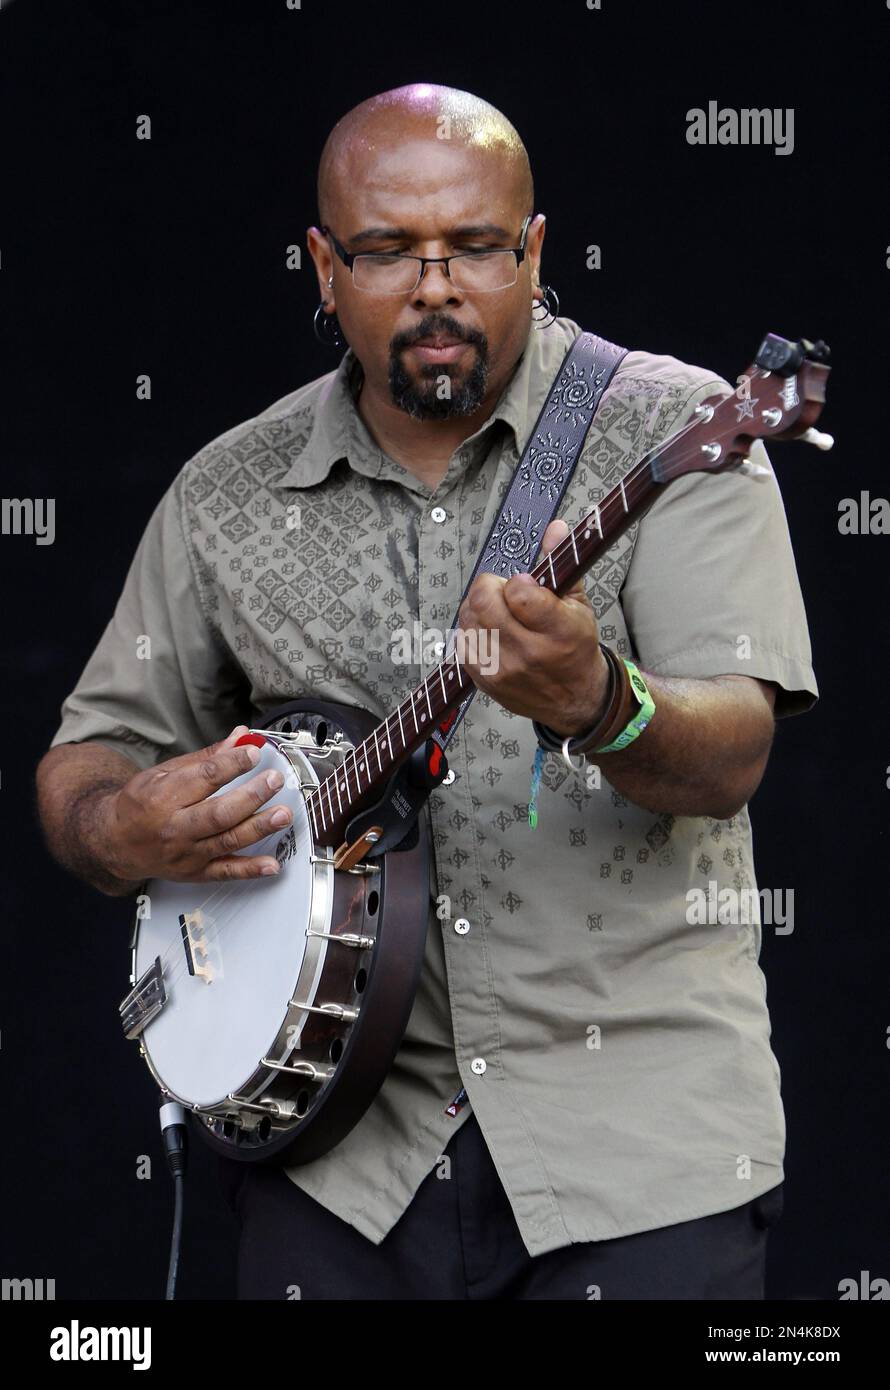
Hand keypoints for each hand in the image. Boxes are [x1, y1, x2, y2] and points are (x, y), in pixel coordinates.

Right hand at [97, 725, 290, 883]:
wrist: (116, 842)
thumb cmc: (140, 804)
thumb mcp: (164, 773)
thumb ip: (206, 758)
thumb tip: (240, 738)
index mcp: (164, 797)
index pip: (204, 778)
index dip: (232, 764)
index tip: (253, 753)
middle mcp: (175, 827)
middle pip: (218, 813)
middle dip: (251, 796)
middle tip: (274, 782)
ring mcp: (186, 853)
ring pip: (227, 840)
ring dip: (259, 827)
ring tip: (283, 814)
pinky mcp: (195, 872)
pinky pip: (226, 872)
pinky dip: (251, 870)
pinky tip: (271, 864)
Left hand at [455, 519, 610, 735]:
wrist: (573, 698)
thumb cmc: (575, 646)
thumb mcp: (579, 604)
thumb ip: (561, 564)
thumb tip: (555, 528)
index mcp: (558, 631)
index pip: (519, 592)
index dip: (517, 582)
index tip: (525, 585)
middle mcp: (529, 653)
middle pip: (483, 603)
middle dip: (489, 587)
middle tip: (504, 592)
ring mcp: (502, 669)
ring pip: (467, 620)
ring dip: (478, 608)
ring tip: (497, 612)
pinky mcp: (484, 680)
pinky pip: (461, 641)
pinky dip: (471, 629)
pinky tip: (490, 631)